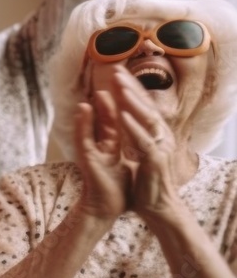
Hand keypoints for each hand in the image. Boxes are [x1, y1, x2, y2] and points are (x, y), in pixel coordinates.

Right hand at [74, 91, 130, 220]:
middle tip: (113, 79)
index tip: (126, 85)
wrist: (106, 209)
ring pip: (92, 123)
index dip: (122, 102)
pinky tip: (84, 108)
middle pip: (106, 116)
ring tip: (97, 89)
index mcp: (112, 145)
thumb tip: (139, 143)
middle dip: (109, 97)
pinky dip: (84, 122)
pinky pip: (84, 135)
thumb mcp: (128, 165)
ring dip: (95, 106)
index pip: (117, 119)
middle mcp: (100, 144)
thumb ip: (127, 151)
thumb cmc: (118, 191)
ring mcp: (92, 149)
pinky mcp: (87, 157)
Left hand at [108, 68, 183, 221]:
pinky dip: (132, 126)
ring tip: (120, 85)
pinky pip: (142, 140)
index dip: (131, 89)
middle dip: (131, 87)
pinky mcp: (155, 160)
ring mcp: (160, 147)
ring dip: (132, 101)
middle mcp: (161, 137)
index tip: (118, 73)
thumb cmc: (147, 182)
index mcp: (156, 135)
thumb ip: (137, 139)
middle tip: (117, 70)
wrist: (158, 207)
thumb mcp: (141, 154)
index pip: (143, 107)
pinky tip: (121, 115)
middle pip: (146, 106)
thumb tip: (129, 123)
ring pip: (146, 118)